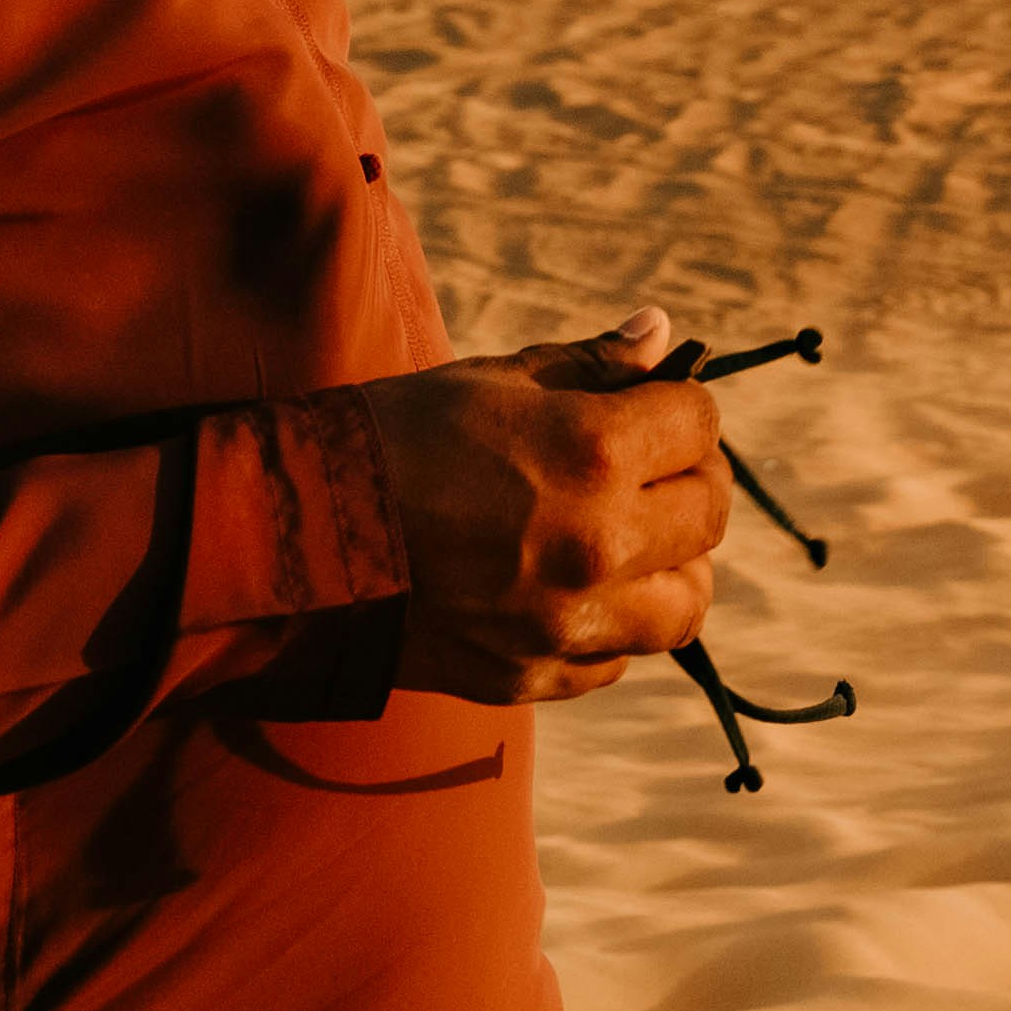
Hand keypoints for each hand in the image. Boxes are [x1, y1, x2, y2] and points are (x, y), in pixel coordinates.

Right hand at [336, 312, 728, 703]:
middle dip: (690, 479)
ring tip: (635, 540)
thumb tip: (661, 335)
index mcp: (592, 452)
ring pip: (685, 605)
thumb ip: (592, 365)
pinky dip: (614, 624)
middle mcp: (596, 545)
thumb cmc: (398, 438)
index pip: (700, 424)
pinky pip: (620, 656)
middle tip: (653, 468)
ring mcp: (568, 622)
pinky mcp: (537, 675)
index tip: (653, 408)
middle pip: (708, 513)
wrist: (302, 536)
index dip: (679, 407)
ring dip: (674, 566)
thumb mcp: (496, 381)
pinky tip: (577, 589)